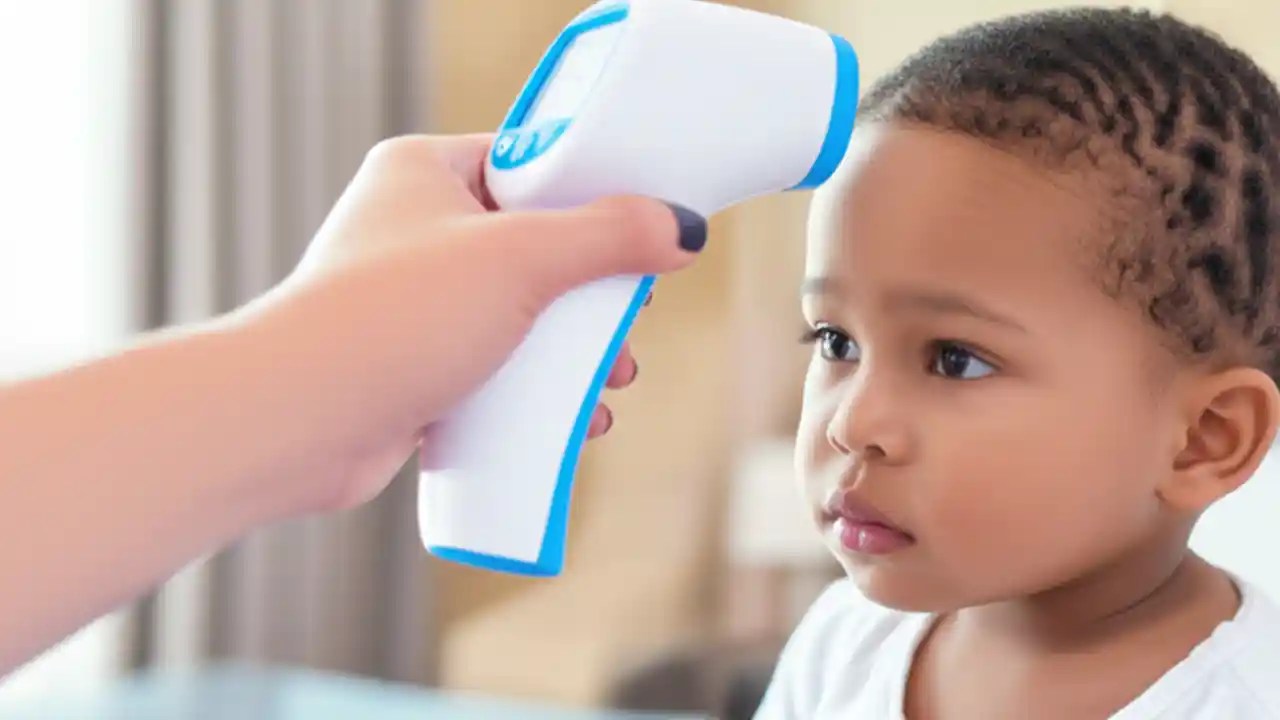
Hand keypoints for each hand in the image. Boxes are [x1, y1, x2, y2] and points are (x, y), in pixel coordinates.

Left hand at [238, 134, 706, 511]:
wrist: (298, 421)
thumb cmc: (393, 318)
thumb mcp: (520, 260)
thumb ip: (608, 236)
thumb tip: (682, 229)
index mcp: (424, 172)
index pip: (528, 161)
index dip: (591, 192)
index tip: (641, 227)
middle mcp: (413, 229)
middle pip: (535, 248)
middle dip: (592, 295)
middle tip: (629, 324)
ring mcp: (411, 302)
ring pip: (519, 317)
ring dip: (574, 352)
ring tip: (613, 383)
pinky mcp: (412, 367)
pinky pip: (493, 370)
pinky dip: (537, 392)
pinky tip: (577, 421)